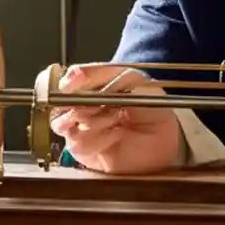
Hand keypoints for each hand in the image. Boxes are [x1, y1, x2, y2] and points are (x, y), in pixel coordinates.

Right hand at [49, 64, 180, 173]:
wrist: (165, 136)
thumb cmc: (150, 104)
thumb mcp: (131, 78)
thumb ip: (100, 73)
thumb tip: (71, 75)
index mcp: (89, 85)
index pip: (65, 80)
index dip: (67, 82)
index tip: (73, 84)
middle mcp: (79, 105)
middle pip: (59, 102)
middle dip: (82, 102)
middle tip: (104, 104)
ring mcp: (78, 128)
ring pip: (62, 123)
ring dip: (91, 120)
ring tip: (115, 118)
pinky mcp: (83, 151)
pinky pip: (77, 143)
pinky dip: (98, 138)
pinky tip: (116, 133)